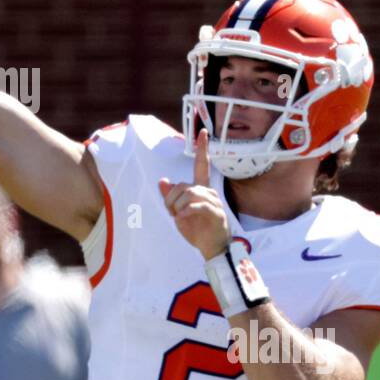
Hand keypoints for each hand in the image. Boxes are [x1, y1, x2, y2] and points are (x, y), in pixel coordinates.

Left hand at [158, 127, 231, 259]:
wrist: (212, 248)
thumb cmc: (197, 229)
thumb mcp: (179, 212)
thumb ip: (171, 197)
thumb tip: (162, 180)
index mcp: (201, 189)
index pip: (202, 165)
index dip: (202, 149)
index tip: (203, 132)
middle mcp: (209, 192)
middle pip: (183, 185)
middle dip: (171, 199)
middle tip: (172, 213)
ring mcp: (214, 202)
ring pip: (188, 194)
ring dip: (177, 206)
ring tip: (178, 218)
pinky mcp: (216, 213)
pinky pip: (197, 206)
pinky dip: (185, 212)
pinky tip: (181, 219)